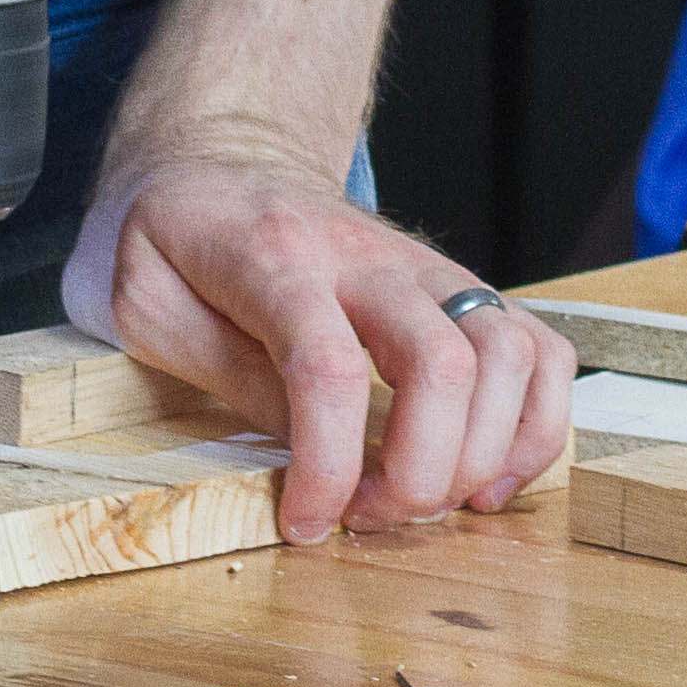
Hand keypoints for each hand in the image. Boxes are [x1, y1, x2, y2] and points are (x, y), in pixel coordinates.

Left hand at [69, 156, 575, 540]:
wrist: (221, 162)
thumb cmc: (177, 243)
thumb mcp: (146, 304)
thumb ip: (224, 371)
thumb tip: (305, 452)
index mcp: (276, 260)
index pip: (328, 370)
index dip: (328, 468)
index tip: (308, 523)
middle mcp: (368, 259)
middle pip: (443, 364)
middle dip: (421, 472)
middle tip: (372, 516)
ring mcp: (429, 268)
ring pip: (510, 351)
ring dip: (485, 453)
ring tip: (430, 501)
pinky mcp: (462, 287)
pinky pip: (540, 349)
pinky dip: (537, 425)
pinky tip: (486, 476)